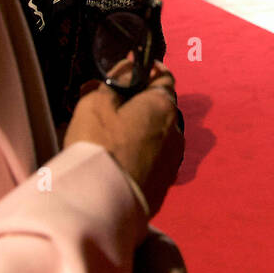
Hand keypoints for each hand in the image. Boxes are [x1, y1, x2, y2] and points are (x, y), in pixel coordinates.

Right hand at [64, 62, 184, 216]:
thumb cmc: (99, 148)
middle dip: (136, 102)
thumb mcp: (97, 103)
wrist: (101, 206)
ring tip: (106, 134)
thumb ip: (116, 80)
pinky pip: (152, 160)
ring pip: (156, 135)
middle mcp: (176, 132)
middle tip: (106, 102)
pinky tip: (115, 158)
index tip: (129, 68)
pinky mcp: (163, 187)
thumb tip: (129, 66)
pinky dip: (138, 154)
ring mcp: (172, 162)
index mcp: (163, 107)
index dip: (145, 70)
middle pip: (158, 107)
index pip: (163, 77)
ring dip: (137, 129)